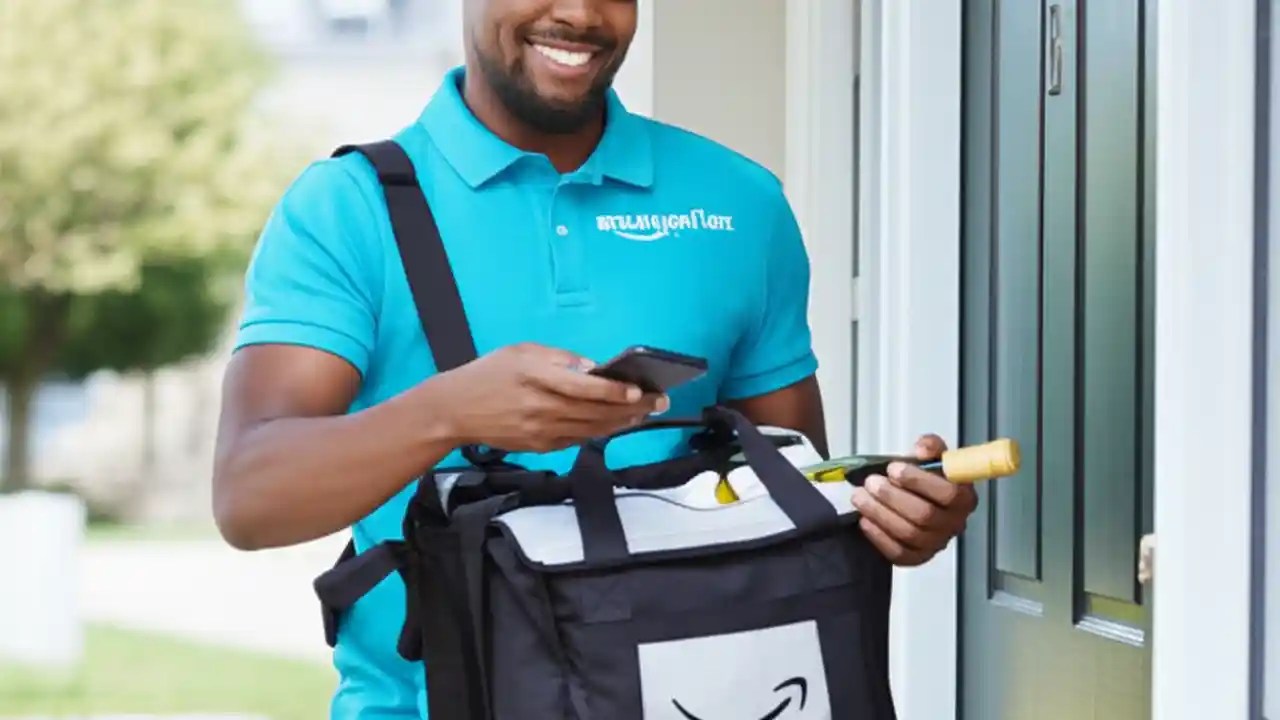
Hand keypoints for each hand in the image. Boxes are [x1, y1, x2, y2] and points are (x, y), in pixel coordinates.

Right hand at [429, 343, 667, 453]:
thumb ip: (559, 358)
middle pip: (596, 412)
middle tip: (658, 402)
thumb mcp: (521, 351)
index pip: (584, 388)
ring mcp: (541, 431)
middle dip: (632, 408)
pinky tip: (617, 424)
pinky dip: (600, 432)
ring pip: (592, 430)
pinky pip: (578, 440)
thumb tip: (594, 369)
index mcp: (537, 377)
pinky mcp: (540, 446)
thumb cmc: (488, 374)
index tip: (639, 390)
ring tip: (645, 413)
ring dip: (622, 423)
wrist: (453, 411)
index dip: (615, 392)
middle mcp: (542, 408)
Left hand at [851, 434, 977, 565]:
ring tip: (860, 496)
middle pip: (924, 515)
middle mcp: (954, 524)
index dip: (919, 481)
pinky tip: (864, 519)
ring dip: (880, 513)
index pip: (948, 494)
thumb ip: (930, 446)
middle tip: (871, 482)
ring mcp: (936, 543)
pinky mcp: (917, 557)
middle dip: (892, 497)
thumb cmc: (923, 478)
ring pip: (909, 534)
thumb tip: (923, 449)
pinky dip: (878, 536)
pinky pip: (898, 553)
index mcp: (963, 497)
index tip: (893, 468)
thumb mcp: (929, 455)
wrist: (912, 497)